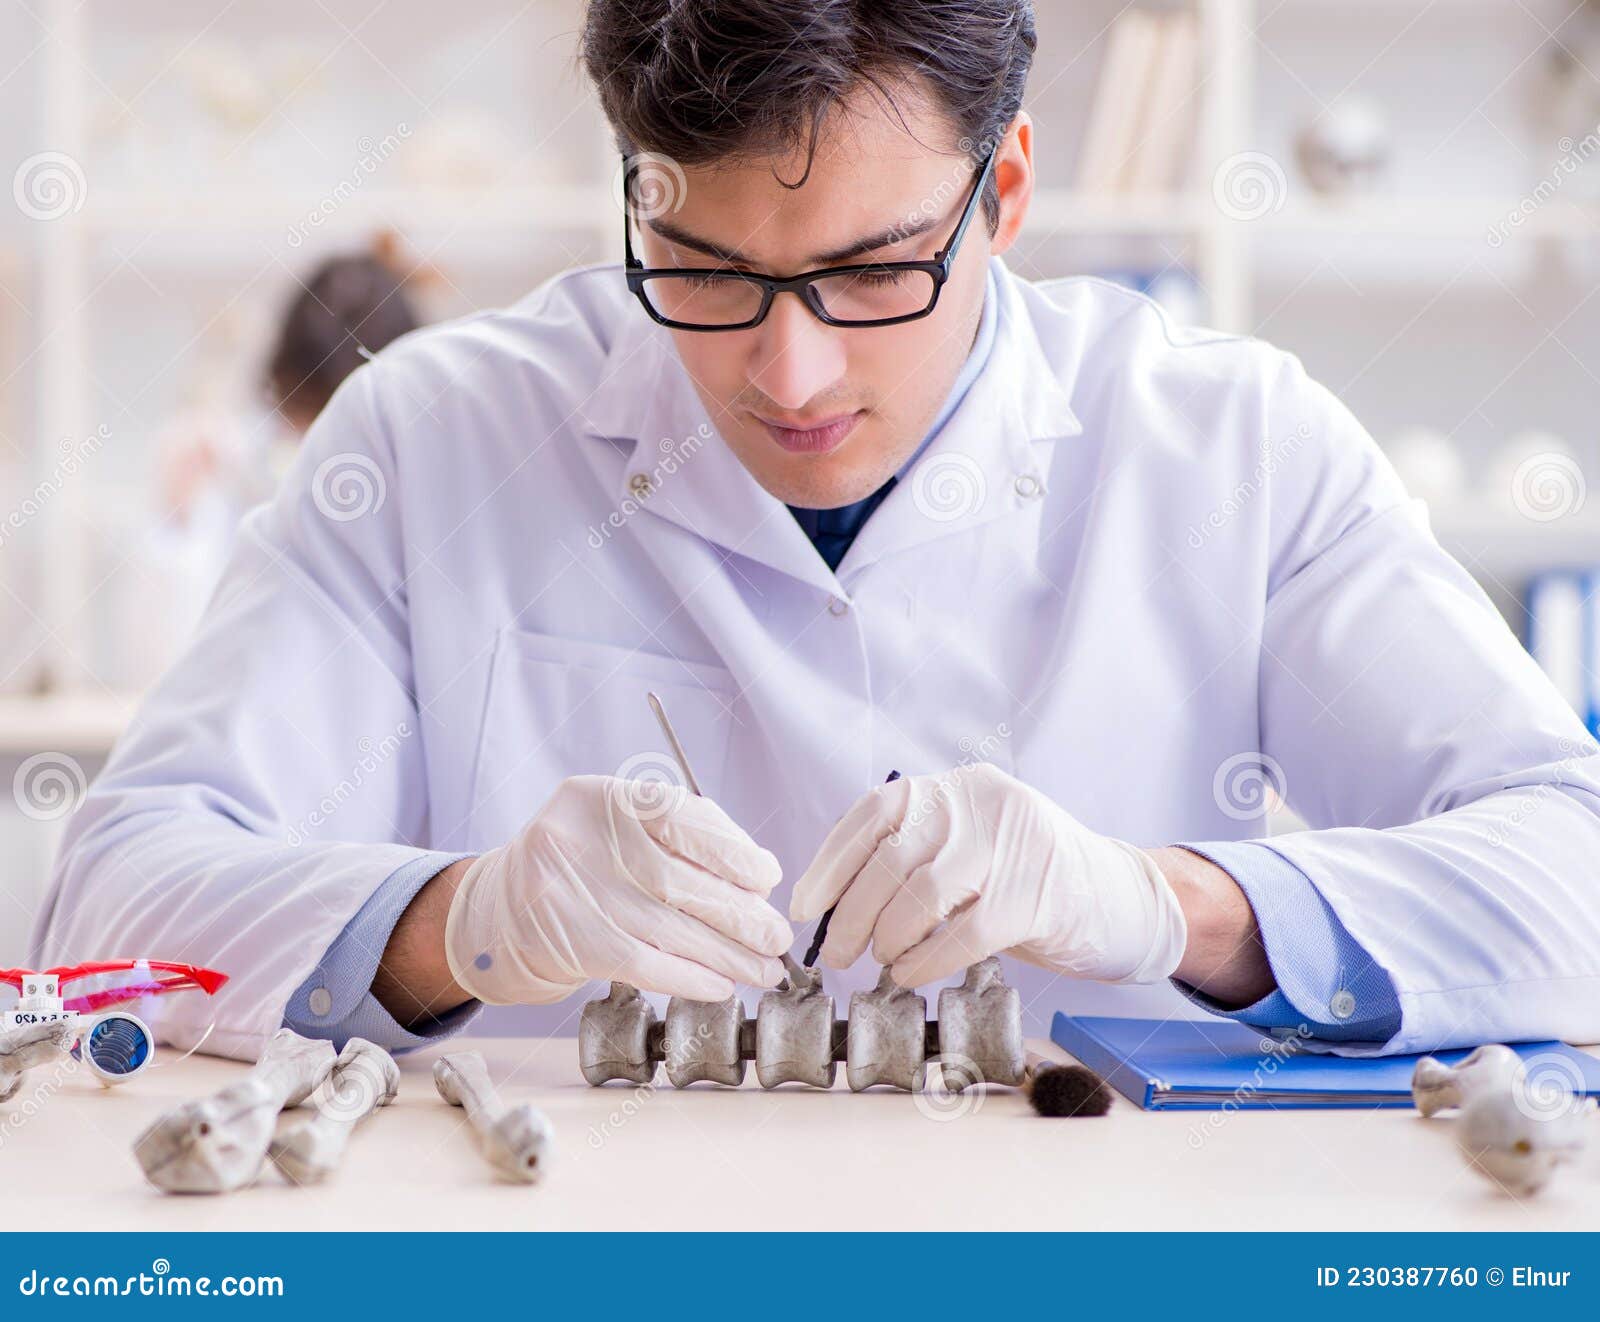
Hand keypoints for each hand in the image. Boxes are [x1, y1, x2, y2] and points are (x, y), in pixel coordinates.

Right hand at [445, 775, 790, 1004]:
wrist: (505, 907)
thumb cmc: (584, 862)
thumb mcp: (618, 826)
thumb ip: (680, 836)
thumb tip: (759, 876)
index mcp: (600, 798)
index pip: (681, 818)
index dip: (732, 851)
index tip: (766, 877)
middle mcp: (582, 842)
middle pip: (681, 881)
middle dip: (740, 914)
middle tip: (777, 936)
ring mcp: (574, 894)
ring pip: (671, 929)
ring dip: (728, 955)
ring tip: (764, 969)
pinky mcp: (574, 944)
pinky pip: (646, 965)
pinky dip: (690, 978)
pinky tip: (721, 986)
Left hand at [790, 763, 1186, 987]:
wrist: (1120, 897)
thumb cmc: (1028, 879)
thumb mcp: (972, 845)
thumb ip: (917, 854)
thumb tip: (836, 900)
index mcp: (960, 788)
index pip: (875, 811)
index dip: (832, 860)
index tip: (806, 904)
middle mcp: (983, 805)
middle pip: (890, 859)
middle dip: (851, 914)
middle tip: (837, 953)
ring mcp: (1012, 849)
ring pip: (920, 898)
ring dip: (887, 940)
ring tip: (881, 963)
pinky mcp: (1034, 898)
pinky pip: (960, 936)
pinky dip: (925, 962)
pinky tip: (912, 976)